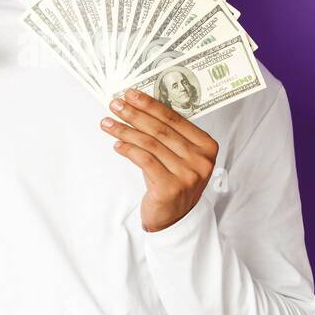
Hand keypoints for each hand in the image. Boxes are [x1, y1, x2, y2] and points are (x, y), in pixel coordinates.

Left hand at [102, 88, 218, 231]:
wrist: (174, 219)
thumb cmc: (174, 182)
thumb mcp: (179, 156)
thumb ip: (168, 135)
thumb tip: (138, 107)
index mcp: (207, 146)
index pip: (175, 119)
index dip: (150, 104)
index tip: (131, 95)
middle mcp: (200, 160)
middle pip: (161, 130)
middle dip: (134, 114)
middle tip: (115, 104)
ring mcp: (187, 175)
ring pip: (150, 144)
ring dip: (125, 131)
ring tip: (108, 123)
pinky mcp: (170, 188)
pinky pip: (144, 161)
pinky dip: (128, 150)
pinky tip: (117, 145)